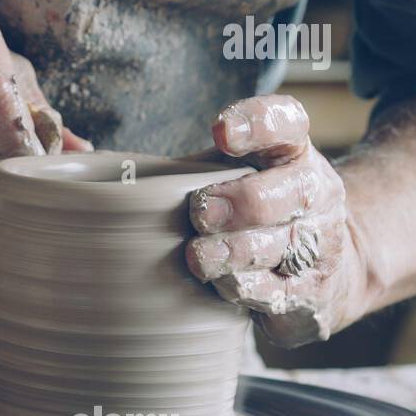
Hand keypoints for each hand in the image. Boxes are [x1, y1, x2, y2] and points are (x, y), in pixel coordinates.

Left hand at [185, 95, 371, 346]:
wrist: (322, 264)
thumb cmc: (252, 209)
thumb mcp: (229, 173)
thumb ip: (183, 164)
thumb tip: (93, 157)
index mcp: (292, 152)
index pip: (286, 122)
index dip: (256, 123)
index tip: (221, 132)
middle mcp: (314, 193)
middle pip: (285, 193)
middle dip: (238, 202)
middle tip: (200, 212)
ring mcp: (318, 244)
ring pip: (277, 248)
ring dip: (231, 253)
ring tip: (198, 257)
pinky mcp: (311, 292)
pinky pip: (274, 293)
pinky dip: (240, 289)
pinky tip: (219, 284)